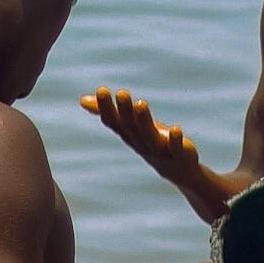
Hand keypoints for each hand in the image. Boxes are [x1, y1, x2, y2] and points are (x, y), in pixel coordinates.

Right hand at [82, 88, 230, 215]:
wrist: (179, 172)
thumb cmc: (152, 144)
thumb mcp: (132, 128)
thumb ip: (109, 113)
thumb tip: (82, 100)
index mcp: (130, 136)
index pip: (115, 122)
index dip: (108, 108)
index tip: (102, 90)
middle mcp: (142, 144)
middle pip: (132, 127)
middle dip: (126, 111)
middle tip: (122, 93)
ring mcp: (161, 151)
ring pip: (150, 136)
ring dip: (145, 121)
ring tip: (141, 103)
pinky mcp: (181, 155)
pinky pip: (177, 148)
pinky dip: (176, 140)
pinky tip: (176, 129)